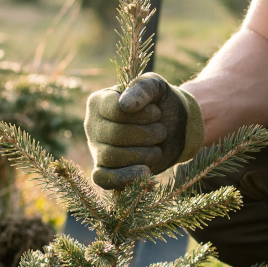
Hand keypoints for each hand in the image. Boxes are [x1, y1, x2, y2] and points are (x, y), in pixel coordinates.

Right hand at [83, 73, 204, 189]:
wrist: (175, 128)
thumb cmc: (161, 104)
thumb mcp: (156, 87)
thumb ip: (142, 87)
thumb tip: (124, 104)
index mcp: (99, 101)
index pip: (114, 110)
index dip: (140, 115)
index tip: (157, 112)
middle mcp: (92, 125)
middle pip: (114, 135)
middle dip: (146, 135)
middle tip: (162, 131)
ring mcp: (96, 149)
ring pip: (111, 157)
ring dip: (143, 154)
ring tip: (158, 148)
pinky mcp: (104, 170)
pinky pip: (103, 179)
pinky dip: (124, 177)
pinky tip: (145, 172)